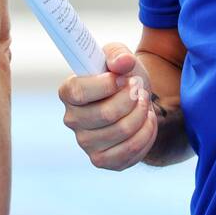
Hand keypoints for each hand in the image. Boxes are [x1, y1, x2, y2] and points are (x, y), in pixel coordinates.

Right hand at [58, 42, 157, 169]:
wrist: (135, 101)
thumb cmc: (122, 76)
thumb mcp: (120, 57)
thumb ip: (119, 54)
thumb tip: (122, 63)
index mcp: (68, 92)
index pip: (79, 91)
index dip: (106, 84)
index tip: (123, 78)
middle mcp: (72, 120)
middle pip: (106, 114)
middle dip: (131, 99)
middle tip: (138, 89)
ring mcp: (86, 143)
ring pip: (122, 131)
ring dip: (142, 113)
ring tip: (144, 103)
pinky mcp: (103, 160)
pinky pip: (131, 150)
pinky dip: (147, 132)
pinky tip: (147, 121)